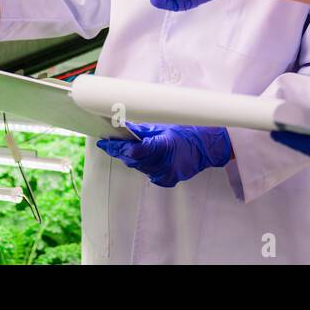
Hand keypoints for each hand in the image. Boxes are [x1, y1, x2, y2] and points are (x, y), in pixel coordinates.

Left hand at [96, 123, 232, 187]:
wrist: (204, 148)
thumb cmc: (185, 133)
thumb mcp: (162, 127)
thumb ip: (141, 131)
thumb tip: (121, 128)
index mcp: (163, 146)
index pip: (134, 150)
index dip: (117, 147)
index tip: (105, 142)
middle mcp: (164, 164)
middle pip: (133, 160)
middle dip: (120, 151)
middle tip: (109, 143)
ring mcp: (166, 174)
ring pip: (139, 168)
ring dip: (131, 158)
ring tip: (125, 148)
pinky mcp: (167, 181)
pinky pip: (148, 173)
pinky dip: (144, 165)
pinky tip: (145, 158)